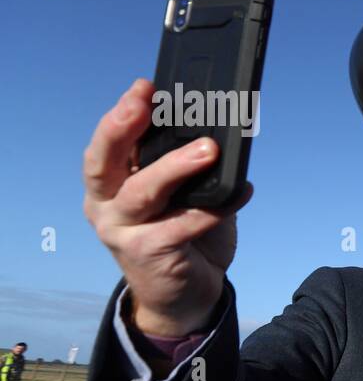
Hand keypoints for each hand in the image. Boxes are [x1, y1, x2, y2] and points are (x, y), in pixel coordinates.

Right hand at [83, 79, 252, 334]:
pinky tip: (241, 192)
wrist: (186, 294)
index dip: (124, 112)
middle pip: (103, 161)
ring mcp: (121, 231)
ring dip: (176, 166)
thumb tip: (216, 131)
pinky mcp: (146, 253)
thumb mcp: (182, 195)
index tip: (146, 86)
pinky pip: (181, 226)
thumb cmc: (184, 236)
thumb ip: (185, 166)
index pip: (109, 142)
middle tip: (146, 100)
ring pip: (142, 191)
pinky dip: (214, 208)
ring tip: (210, 149)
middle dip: (121, 127)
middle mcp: (105, 205)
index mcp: (110, 184)